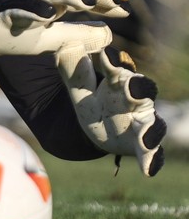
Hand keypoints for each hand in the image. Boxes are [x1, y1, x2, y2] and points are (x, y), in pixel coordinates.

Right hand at [0, 0, 129, 55]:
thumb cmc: (14, 33)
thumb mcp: (53, 38)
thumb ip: (79, 33)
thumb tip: (109, 33)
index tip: (124, 6)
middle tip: (114, 1)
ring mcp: (19, 0)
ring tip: (89, 2)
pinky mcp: (3, 12)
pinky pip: (19, 7)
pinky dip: (34, 9)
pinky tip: (49, 16)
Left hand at [56, 44, 166, 176]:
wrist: (98, 126)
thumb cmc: (93, 99)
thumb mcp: (79, 86)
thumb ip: (74, 70)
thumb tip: (65, 47)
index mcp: (119, 80)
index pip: (119, 67)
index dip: (114, 61)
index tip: (105, 56)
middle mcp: (135, 100)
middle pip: (143, 91)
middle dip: (139, 88)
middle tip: (132, 88)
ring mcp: (141, 123)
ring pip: (153, 124)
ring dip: (151, 130)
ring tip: (146, 138)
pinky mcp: (142, 144)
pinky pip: (152, 153)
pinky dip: (152, 161)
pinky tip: (148, 171)